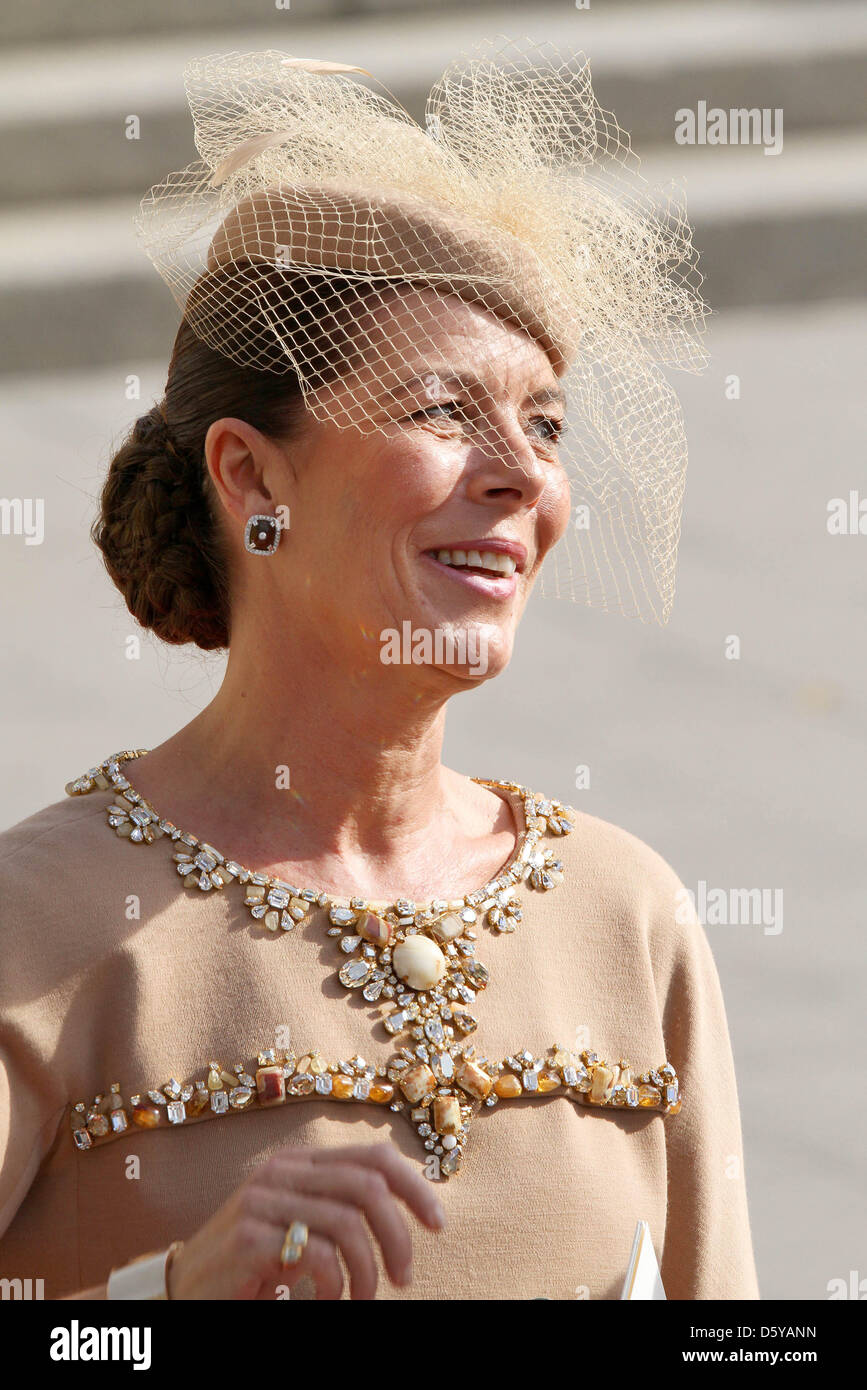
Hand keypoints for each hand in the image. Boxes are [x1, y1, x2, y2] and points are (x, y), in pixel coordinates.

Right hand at [167, 1140, 445, 1299]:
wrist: (185, 1286)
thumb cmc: (253, 1259)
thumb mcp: (300, 1222)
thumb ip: (339, 1205)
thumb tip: (405, 1208)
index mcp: (301, 1161)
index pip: (373, 1156)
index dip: (414, 1185)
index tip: (436, 1223)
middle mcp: (282, 1171)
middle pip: (368, 1186)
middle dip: (398, 1236)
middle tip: (404, 1277)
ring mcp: (262, 1201)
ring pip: (348, 1223)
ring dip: (367, 1272)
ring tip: (362, 1297)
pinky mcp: (249, 1238)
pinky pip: (317, 1255)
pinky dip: (334, 1286)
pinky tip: (326, 1301)